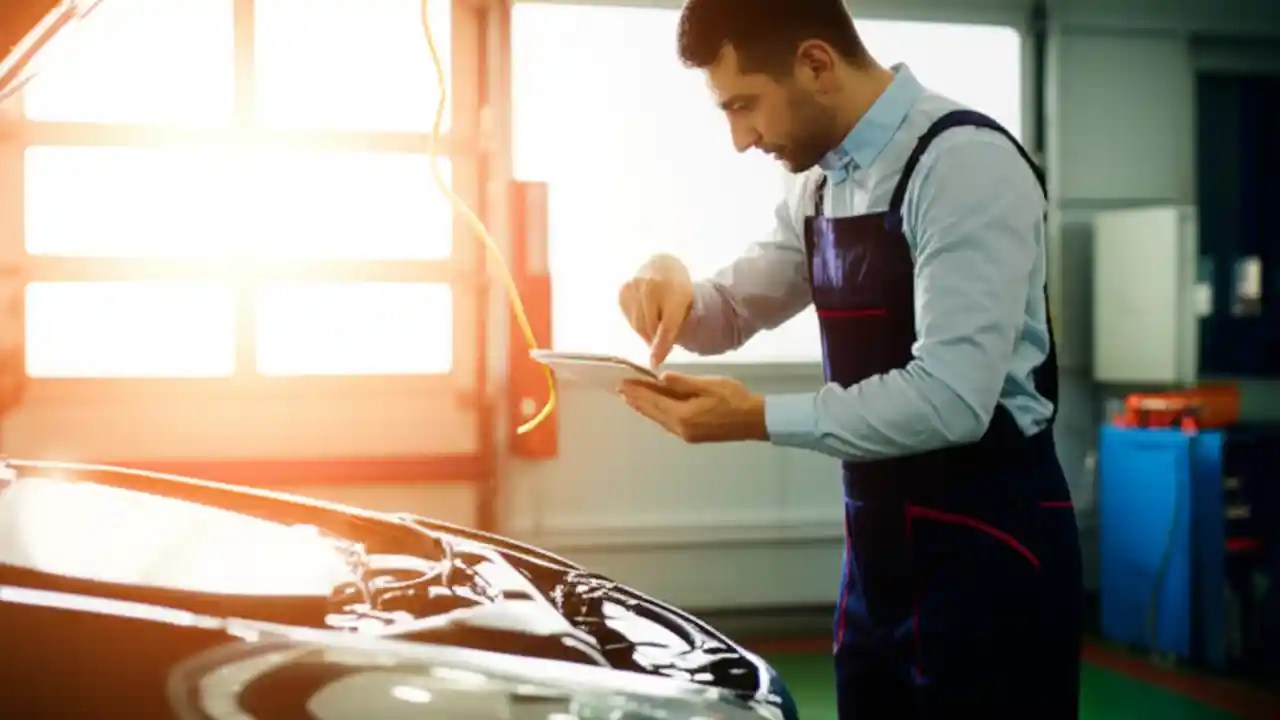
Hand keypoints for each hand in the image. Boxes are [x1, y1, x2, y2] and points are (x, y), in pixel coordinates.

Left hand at [617, 372, 767, 443]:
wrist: (754, 420)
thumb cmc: (734, 399)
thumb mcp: (708, 384)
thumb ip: (682, 382)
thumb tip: (661, 378)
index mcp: (682, 415)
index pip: (653, 401)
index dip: (637, 392)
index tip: (622, 384)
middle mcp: (680, 428)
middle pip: (653, 412)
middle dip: (637, 400)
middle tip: (621, 389)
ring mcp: (686, 434)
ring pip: (659, 418)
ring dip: (646, 407)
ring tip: (632, 397)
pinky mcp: (693, 435)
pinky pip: (668, 422)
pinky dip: (658, 412)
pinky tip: (656, 407)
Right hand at [618, 254, 693, 367]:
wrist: (664, 267)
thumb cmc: (676, 290)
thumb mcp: (680, 310)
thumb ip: (668, 336)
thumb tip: (653, 364)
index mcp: (668, 289)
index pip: (665, 325)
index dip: (661, 345)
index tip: (655, 363)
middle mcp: (647, 285)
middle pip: (648, 327)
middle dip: (654, 337)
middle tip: (661, 340)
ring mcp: (632, 287)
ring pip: (637, 324)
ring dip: (646, 330)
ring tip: (655, 323)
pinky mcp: (622, 292)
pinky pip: (629, 317)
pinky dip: (638, 321)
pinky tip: (646, 314)